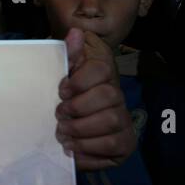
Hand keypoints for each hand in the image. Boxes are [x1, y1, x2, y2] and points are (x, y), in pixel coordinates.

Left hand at [56, 28, 136, 170]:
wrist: (73, 128)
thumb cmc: (66, 98)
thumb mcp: (63, 76)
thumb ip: (69, 55)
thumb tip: (75, 32)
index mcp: (104, 77)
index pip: (101, 69)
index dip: (79, 81)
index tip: (60, 91)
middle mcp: (118, 98)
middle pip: (108, 97)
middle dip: (79, 108)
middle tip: (59, 115)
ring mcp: (125, 123)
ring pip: (111, 123)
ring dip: (82, 131)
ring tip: (62, 135)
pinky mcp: (124, 145)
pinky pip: (112, 148)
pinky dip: (89, 152)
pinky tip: (73, 151)